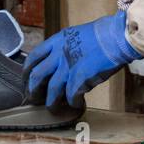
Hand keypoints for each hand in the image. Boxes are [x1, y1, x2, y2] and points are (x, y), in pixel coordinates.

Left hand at [24, 11, 140, 107]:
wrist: (116, 36)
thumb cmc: (102, 35)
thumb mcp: (76, 35)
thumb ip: (65, 48)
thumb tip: (62, 64)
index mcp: (57, 41)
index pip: (34, 56)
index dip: (27, 70)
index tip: (27, 79)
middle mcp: (58, 54)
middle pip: (37, 75)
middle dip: (33, 90)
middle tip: (33, 98)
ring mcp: (68, 67)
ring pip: (51, 90)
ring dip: (51, 102)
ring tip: (52, 109)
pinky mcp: (79, 79)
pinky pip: (71, 96)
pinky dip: (72, 103)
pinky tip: (76, 105)